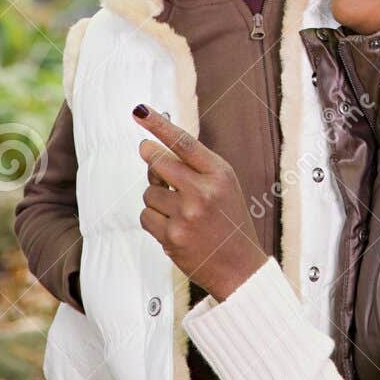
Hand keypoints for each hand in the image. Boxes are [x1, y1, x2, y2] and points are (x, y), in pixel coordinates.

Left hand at [132, 105, 268, 301]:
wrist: (239, 267)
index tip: (139, 112)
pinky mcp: (172, 237)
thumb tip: (149, 150)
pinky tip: (172, 228)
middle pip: (158, 164)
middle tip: (148, 154)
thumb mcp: (223, 185)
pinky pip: (145, 217)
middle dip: (150, 161)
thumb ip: (193, 167)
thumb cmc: (228, 221)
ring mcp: (186, 215)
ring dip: (155, 199)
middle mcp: (203, 191)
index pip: (184, 143)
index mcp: (220, 173)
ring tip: (177, 211)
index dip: (159, 125)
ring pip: (149, 193)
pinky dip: (153, 220)